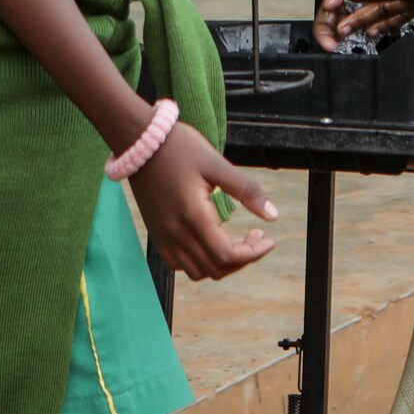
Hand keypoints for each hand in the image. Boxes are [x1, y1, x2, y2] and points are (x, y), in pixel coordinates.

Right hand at [128, 123, 278, 279]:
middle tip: (256, 235)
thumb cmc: (180, 147)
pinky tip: (212, 240)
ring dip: (222, 263)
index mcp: (194, 215)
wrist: (140, 142)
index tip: (268, 239)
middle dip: (243, 258)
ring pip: (198, 271)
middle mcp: (176, 233)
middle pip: (215, 268)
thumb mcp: (217, 163)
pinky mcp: (157, 234)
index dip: (253, 253)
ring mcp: (163, 237)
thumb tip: (273, 216)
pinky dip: (200, 261)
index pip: (227, 255)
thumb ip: (246, 190)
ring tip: (237, 240)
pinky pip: (179, 264)